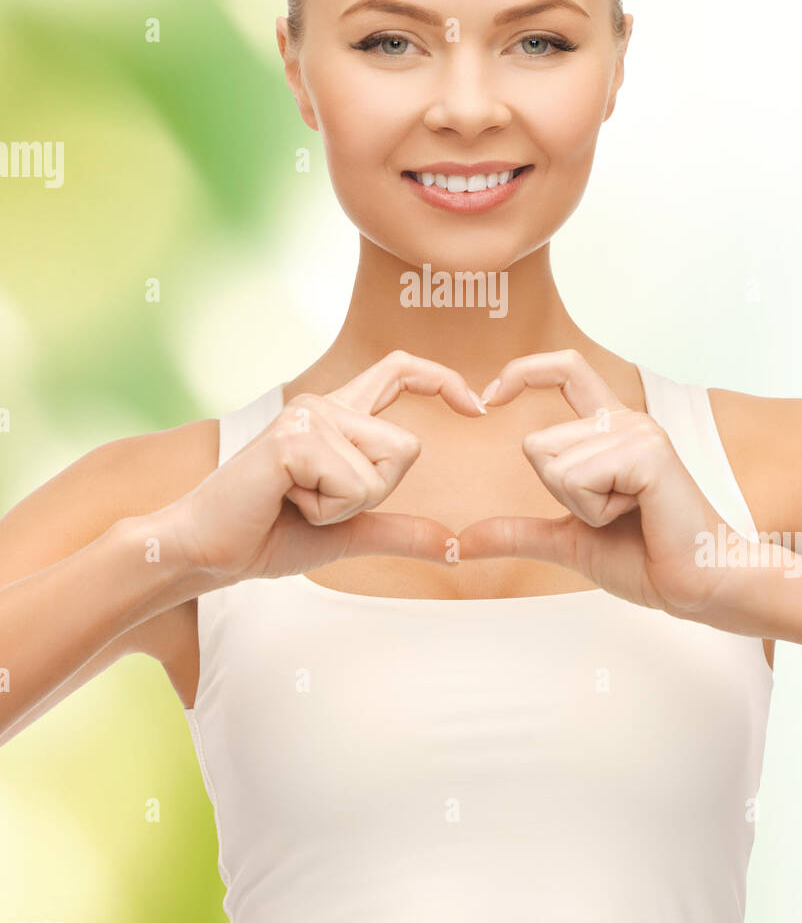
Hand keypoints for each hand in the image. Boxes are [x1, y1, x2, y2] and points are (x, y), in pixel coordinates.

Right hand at [152, 350, 481, 588]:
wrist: (203, 551)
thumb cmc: (266, 535)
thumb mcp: (346, 532)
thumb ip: (400, 531)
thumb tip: (455, 545)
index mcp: (335, 416)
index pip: (399, 371)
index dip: (441, 379)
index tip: (478, 407)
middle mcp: (323, 403)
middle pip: (407, 448)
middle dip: (375, 495)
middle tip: (314, 504)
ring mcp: (308, 415)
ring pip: (384, 467)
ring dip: (346, 506)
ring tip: (294, 502)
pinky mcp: (294, 437)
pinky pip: (354, 484)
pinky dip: (326, 512)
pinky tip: (283, 502)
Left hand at [457, 350, 734, 620]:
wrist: (698, 584)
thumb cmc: (647, 557)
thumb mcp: (569, 540)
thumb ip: (519, 533)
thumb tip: (464, 541)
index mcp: (611, 430)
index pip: (564, 369)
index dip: (522, 372)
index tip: (488, 398)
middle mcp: (625, 421)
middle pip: (536, 445)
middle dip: (559, 495)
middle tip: (612, 514)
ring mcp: (638, 432)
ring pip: (553, 465)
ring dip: (581, 507)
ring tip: (629, 515)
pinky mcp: (646, 452)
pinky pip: (577, 478)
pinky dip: (595, 511)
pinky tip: (637, 514)